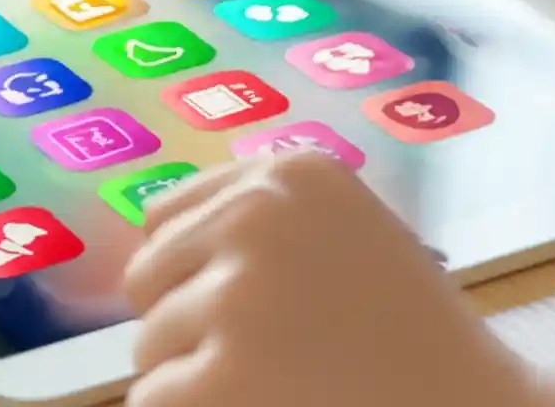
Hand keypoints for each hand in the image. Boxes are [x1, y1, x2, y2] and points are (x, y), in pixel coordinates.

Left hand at [123, 152, 537, 406]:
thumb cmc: (408, 333)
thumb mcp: (344, 233)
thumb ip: (259, 219)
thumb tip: (148, 238)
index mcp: (293, 172)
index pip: (163, 217)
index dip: (193, 270)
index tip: (249, 301)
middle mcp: (259, 216)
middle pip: (145, 278)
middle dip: (187, 321)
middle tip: (267, 351)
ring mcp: (239, 296)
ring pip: (148, 345)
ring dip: (195, 374)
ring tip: (281, 380)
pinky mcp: (224, 377)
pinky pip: (155, 401)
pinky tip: (263, 406)